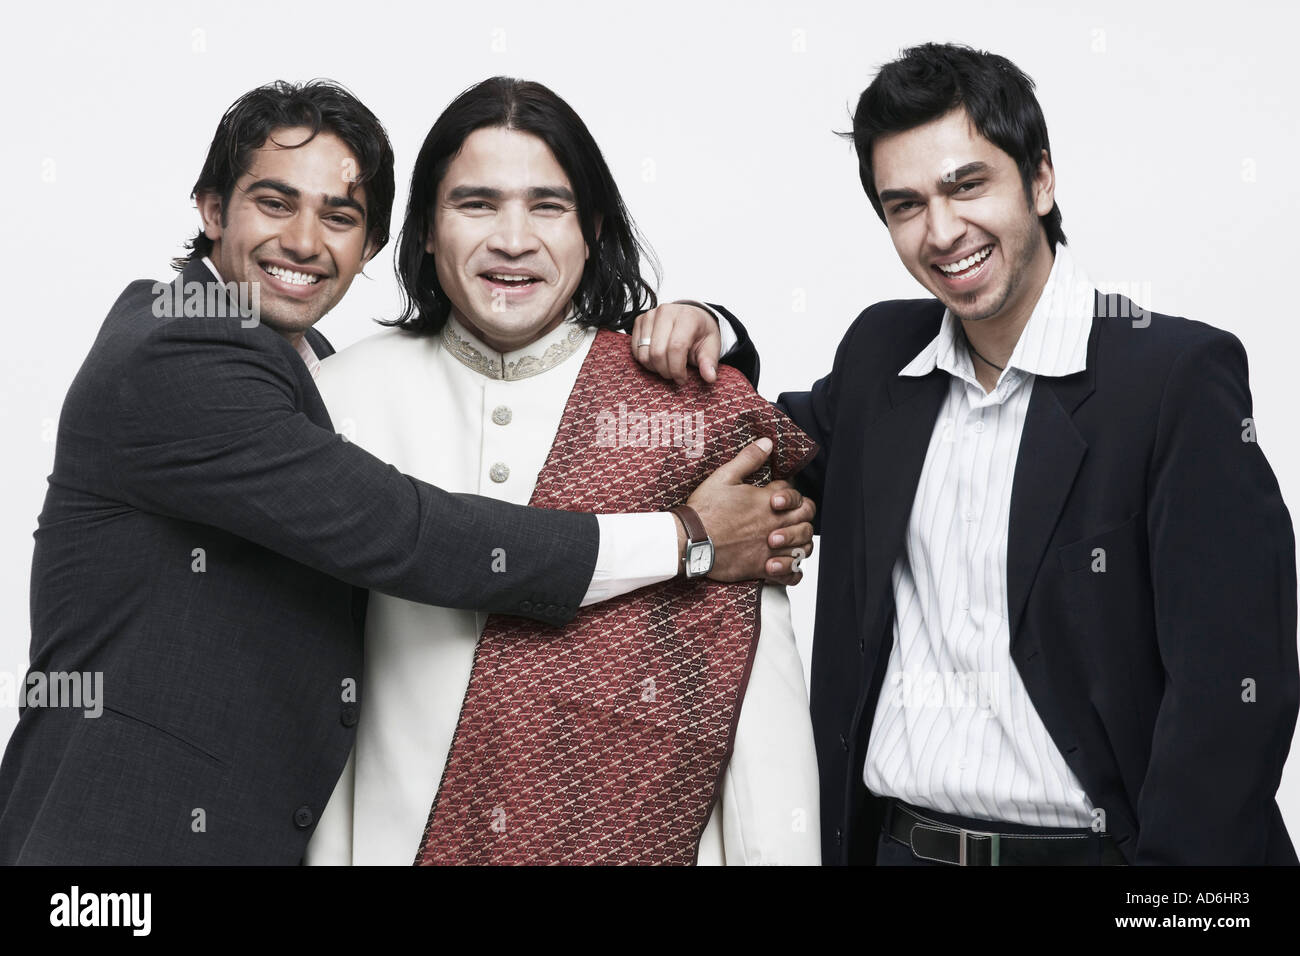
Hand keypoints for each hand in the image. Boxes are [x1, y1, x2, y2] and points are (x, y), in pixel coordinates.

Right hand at [630, 301, 720, 385]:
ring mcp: (650, 315)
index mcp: (687, 317)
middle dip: (666, 371)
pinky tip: (657, 359)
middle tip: (674, 375)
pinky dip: (646, 360)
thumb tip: (709, 377)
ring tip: (667, 366)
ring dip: (654, 367)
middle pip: (657, 352)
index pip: (676, 347)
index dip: (677, 369)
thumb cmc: (701, 333)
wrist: (691, 317)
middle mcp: (666, 312)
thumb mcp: (711, 347)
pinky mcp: (639, 320)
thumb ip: (709, 362)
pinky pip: (636, 350)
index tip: (682, 379)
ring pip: (644, 354)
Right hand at [680, 438, 816, 585]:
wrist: (689, 540)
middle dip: (802, 514)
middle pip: (806, 518)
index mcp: (767, 501)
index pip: (794, 493)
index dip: (789, 492)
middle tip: (790, 515)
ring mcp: (770, 548)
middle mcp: (774, 524)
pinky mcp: (762, 568)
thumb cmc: (704, 510)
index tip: (778, 496)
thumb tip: (768, 442)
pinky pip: (790, 574)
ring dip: (801, 541)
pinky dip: (793, 571)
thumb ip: (749, 459)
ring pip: (803, 546)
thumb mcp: (724, 477)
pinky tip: (787, 565)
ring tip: (791, 539)